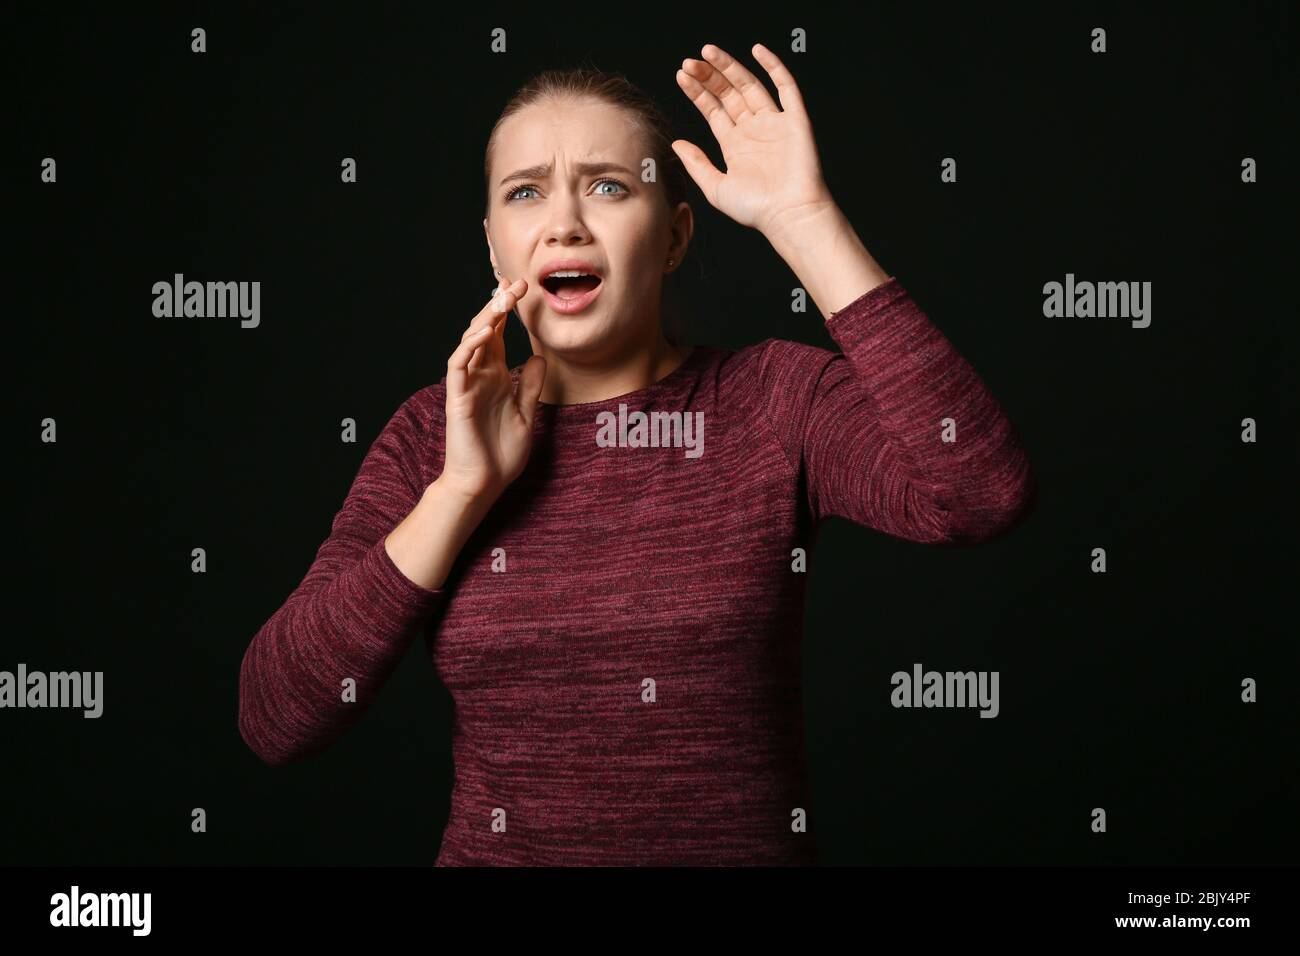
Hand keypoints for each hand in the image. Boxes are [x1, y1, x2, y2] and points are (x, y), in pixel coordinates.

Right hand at [439, 278, 546, 501]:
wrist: (484, 482)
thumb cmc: (502, 452)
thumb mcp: (527, 413)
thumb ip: (530, 385)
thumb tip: (540, 358)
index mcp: (496, 376)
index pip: (500, 335)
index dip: (508, 311)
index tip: (523, 288)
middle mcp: (480, 375)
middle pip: (484, 330)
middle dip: (498, 305)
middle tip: (514, 283)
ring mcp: (467, 385)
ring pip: (470, 342)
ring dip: (484, 319)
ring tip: (501, 300)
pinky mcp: (457, 398)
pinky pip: (458, 366)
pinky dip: (468, 347)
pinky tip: (483, 332)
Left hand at [673, 43, 834, 242]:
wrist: (789, 215)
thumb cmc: (755, 209)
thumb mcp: (716, 187)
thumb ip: (696, 164)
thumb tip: (676, 143)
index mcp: (735, 145)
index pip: (713, 110)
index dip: (697, 92)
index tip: (681, 75)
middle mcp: (754, 130)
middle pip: (728, 94)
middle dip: (708, 77)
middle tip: (689, 62)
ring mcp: (774, 123)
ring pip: (750, 85)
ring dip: (730, 67)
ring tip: (708, 52)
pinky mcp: (795, 120)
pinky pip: (786, 87)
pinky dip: (774, 67)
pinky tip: (757, 50)